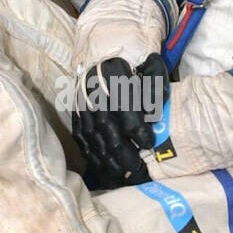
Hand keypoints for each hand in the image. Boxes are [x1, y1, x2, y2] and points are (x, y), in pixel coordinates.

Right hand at [72, 53, 168, 189]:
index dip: (137, 128)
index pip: (125, 107)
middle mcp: (94, 90)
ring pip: (92, 135)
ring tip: (122, 173)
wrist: (103, 59)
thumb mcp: (151, 67)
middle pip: (107, 126)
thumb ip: (157, 86)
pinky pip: (81, 139)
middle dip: (122, 150)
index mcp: (114, 74)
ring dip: (107, 158)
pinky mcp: (75, 115)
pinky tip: (103, 169)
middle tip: (136, 167)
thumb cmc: (134, 66)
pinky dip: (92, 156)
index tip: (149, 143)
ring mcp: (82, 104)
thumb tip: (154, 114)